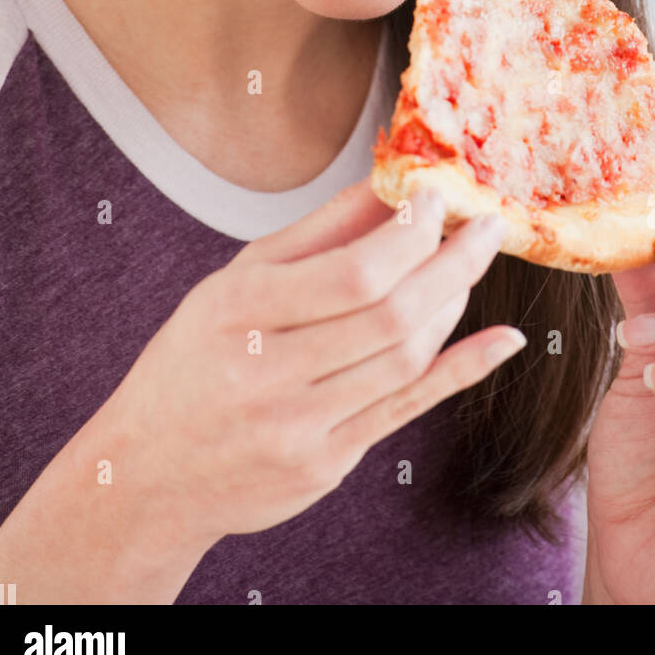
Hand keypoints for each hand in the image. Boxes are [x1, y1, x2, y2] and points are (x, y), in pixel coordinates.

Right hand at [97, 178, 523, 550]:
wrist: (150, 471)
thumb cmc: (195, 358)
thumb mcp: (236, 282)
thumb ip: (317, 233)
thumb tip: (391, 183)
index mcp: (238, 312)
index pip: (353, 272)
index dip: (412, 232)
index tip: (438, 197)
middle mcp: (266, 373)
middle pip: (390, 316)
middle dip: (453, 262)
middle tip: (487, 225)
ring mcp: (297, 428)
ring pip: (405, 361)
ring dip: (454, 304)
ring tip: (473, 265)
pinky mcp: (324, 467)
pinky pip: (408, 410)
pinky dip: (463, 370)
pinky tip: (503, 339)